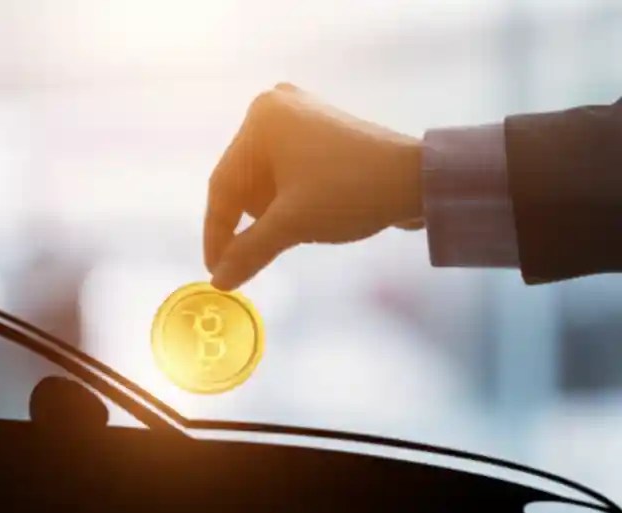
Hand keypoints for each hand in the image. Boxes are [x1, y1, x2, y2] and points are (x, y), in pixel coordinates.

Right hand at [204, 83, 424, 290]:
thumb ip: (247, 252)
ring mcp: (298, 115)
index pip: (222, 186)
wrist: (418, 179)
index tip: (216, 271)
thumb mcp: (291, 225)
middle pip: (240, 180)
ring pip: (262, 178)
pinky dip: (284, 198)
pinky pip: (284, 170)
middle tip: (246, 261)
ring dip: (266, 212)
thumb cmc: (348, 192)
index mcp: (259, 122)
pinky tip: (297, 218)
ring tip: (284, 236)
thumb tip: (219, 282)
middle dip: (244, 223)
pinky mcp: (319, 129)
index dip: (217, 234)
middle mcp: (274, 108)